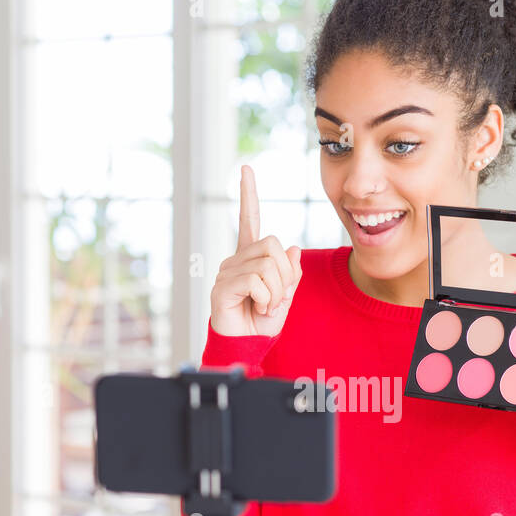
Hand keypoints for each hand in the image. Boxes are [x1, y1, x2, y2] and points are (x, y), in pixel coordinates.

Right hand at [209, 165, 302, 336]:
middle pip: (272, 245)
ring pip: (267, 265)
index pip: (248, 219)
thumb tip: (293, 248)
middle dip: (284, 274)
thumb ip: (291, 274)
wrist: (246, 345)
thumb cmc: (262, 321)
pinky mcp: (222, 287)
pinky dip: (266, 298)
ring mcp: (226, 272)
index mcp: (250, 257)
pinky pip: (256, 280)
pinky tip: (257, 308)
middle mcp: (236, 259)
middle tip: (276, 298)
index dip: (248, 195)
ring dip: (276, 291)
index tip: (245, 169)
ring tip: (265, 306)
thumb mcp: (285, 296)